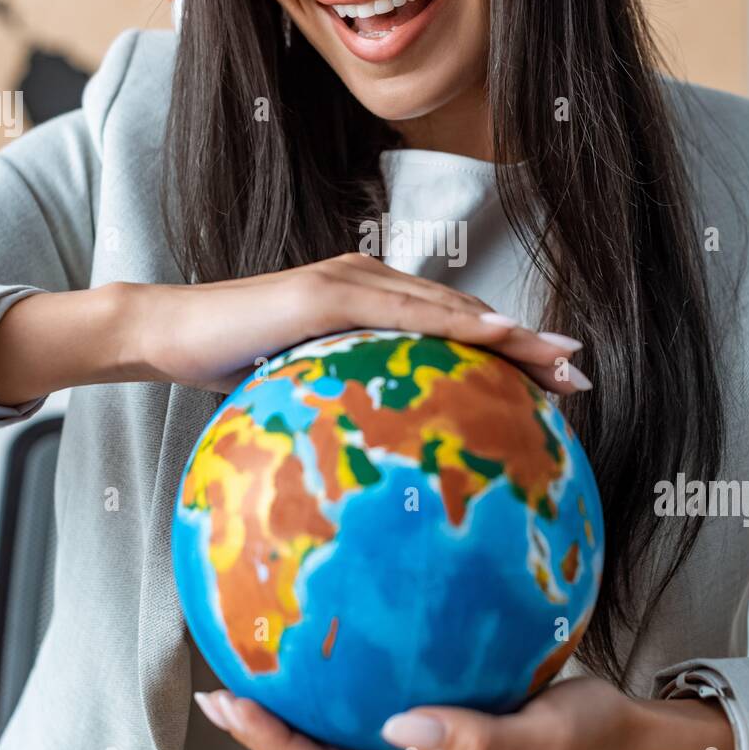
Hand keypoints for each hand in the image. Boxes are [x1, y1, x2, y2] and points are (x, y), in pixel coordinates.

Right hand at [136, 252, 589, 396]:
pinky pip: (401, 311)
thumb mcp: (301, 392)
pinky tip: (495, 333)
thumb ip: (343, 410)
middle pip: (462, 316)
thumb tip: (374, 465)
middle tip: (577, 371)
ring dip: (507, 331)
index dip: (504, 352)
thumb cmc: (233, 366)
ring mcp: (350, 284)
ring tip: (556, 355)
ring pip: (445, 308)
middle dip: (525, 343)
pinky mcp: (326, 294)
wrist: (170, 332)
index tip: (551, 381)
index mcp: (369, 309)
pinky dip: (452, 322)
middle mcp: (369, 285)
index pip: (449, 331)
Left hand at [194, 676, 637, 749]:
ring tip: (254, 676)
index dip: (275, 745)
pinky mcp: (439, 747)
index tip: (233, 701)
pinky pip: (369, 732)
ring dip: (295, 722)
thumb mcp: (538, 736)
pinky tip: (329, 665)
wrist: (623, 744)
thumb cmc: (585, 738)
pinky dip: (336, 703)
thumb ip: (471, 737)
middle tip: (219, 689)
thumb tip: (397, 725)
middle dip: (267, 736)